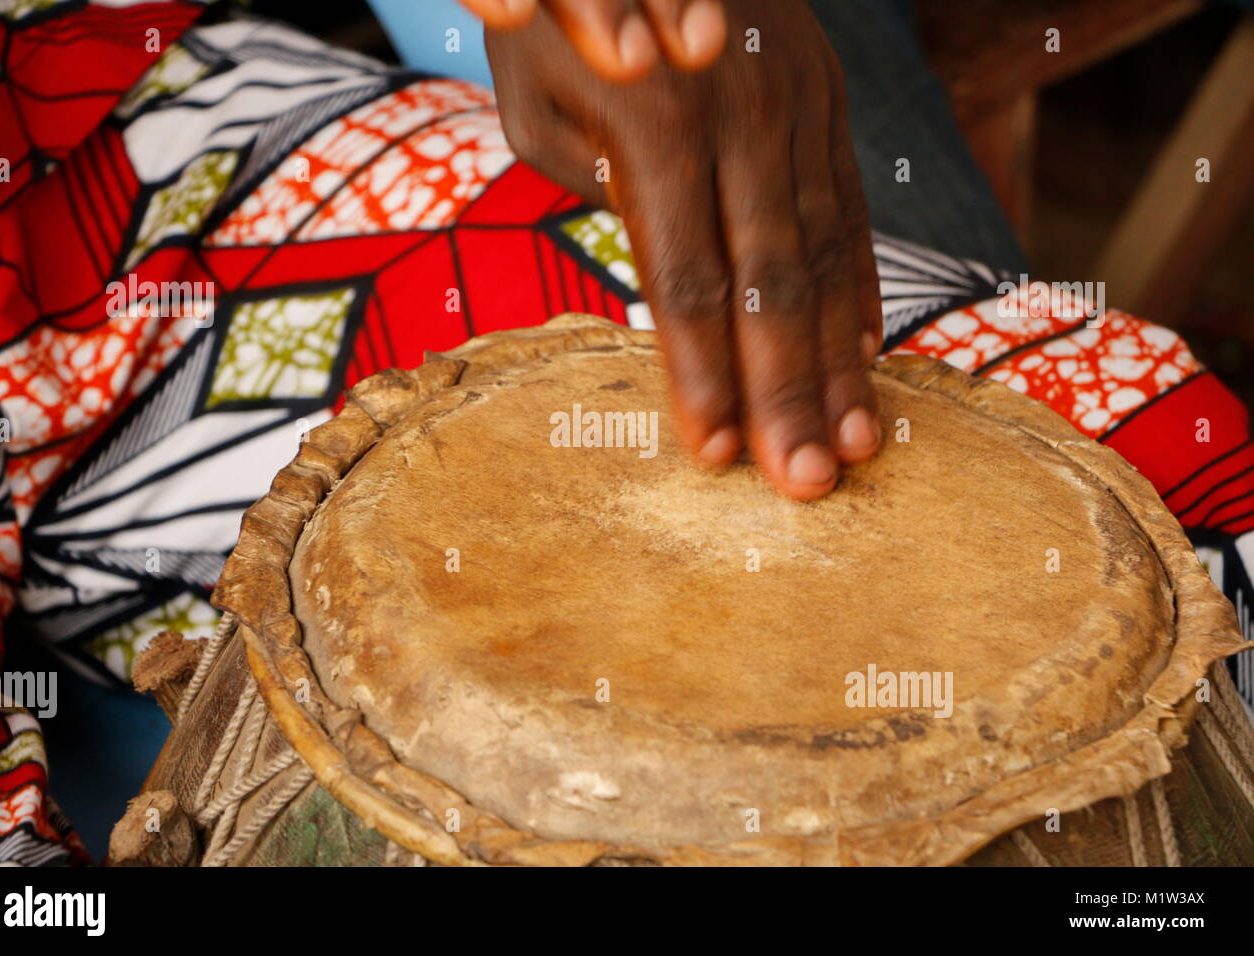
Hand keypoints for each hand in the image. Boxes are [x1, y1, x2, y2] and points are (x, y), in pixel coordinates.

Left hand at [487, 0, 883, 499]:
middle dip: (787, 392)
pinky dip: (859, 289)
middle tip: (806, 485)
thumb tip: (665, 280)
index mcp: (657, 122)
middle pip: (771, 282)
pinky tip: (866, 358)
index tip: (715, 454)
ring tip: (853, 445)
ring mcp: (799, 104)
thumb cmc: (561, 15)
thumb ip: (600, 194)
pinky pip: (851, 210)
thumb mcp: (539, 97)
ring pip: (826, 253)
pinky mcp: (828, 100)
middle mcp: (742, 115)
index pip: (687, 277)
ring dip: (840, 360)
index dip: (702, 372)